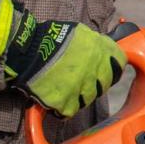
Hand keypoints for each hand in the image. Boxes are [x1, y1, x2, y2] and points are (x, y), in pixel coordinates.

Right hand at [4, 10, 123, 117]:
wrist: (25, 49)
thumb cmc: (48, 37)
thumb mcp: (79, 32)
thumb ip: (94, 44)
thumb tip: (102, 51)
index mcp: (102, 50)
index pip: (119, 64)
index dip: (112, 68)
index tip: (105, 70)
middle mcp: (97, 70)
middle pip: (104, 85)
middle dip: (94, 83)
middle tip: (78, 80)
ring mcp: (82, 88)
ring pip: (87, 99)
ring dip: (77, 96)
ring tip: (62, 86)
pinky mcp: (66, 104)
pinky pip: (69, 110)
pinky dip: (62, 106)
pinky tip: (52, 97)